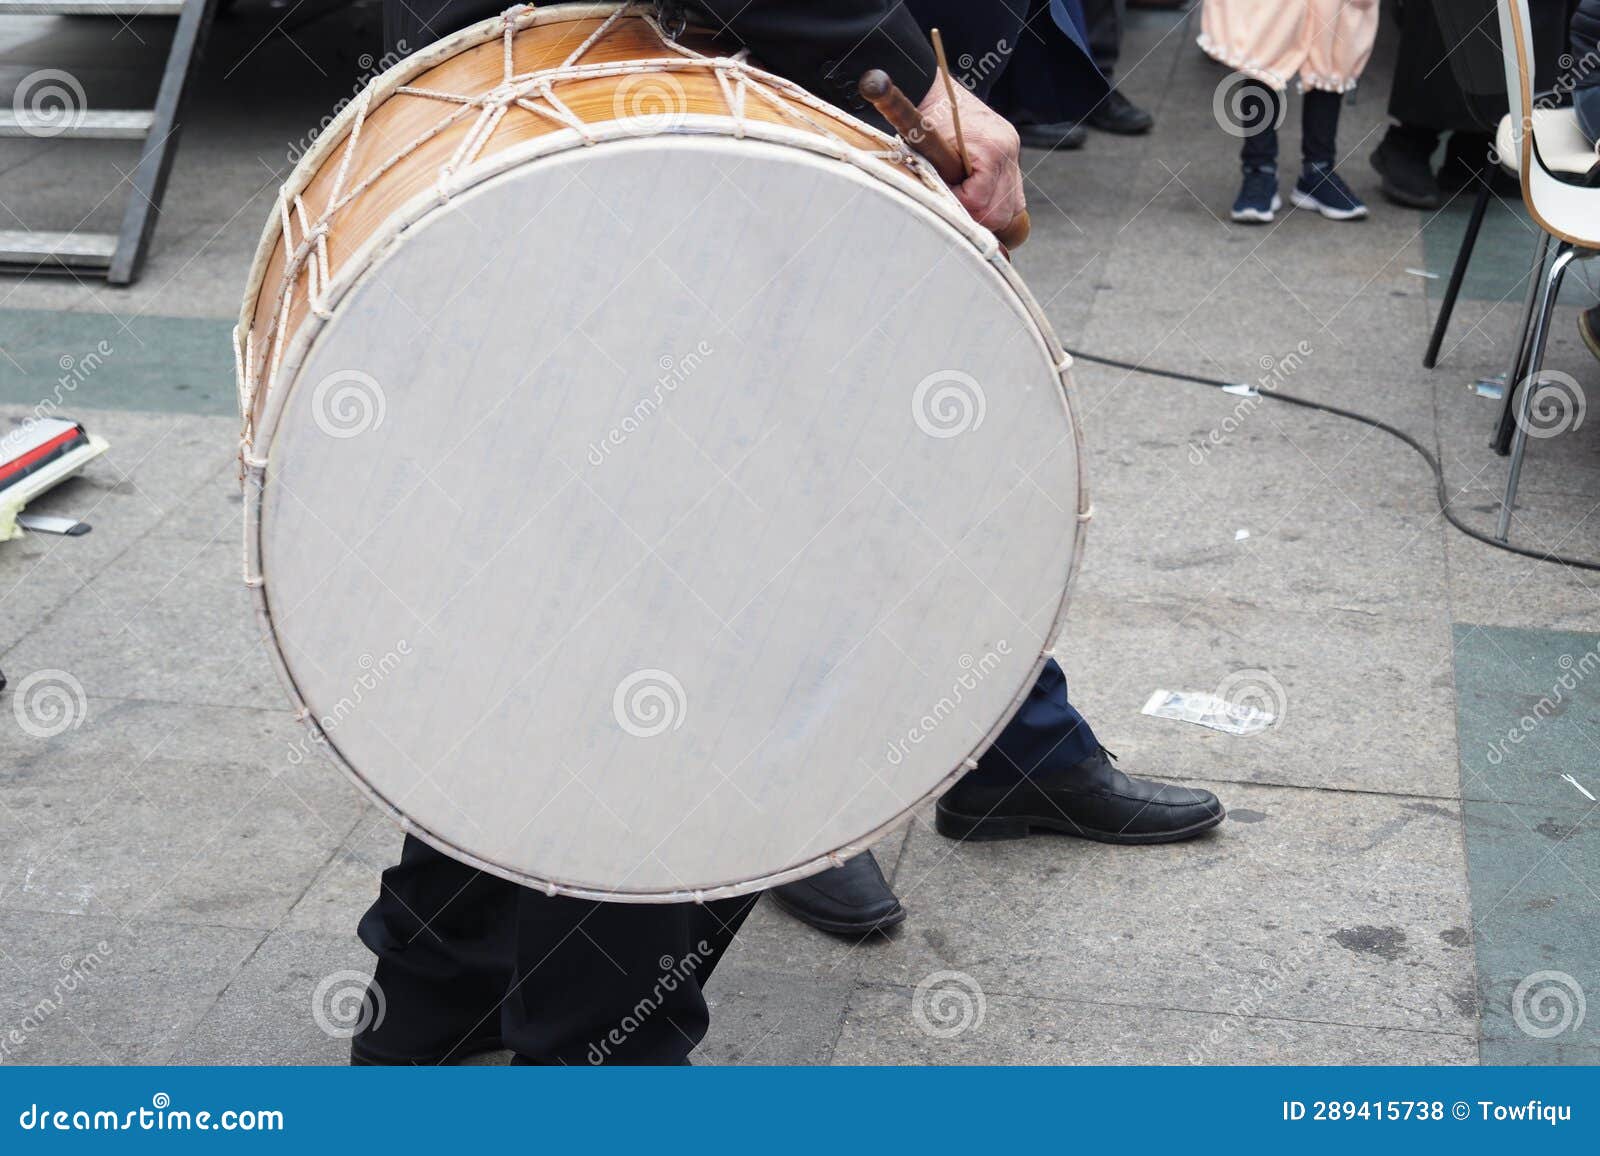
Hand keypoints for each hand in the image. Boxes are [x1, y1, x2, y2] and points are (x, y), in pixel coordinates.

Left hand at [916, 80, 1024, 231]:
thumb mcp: (930, 154)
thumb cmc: (928, 120)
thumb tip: (950, 215)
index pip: (979, 202)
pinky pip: (1014, 192)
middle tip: (954, 208)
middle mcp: (1009, 150)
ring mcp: (1013, 151)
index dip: (958, 208)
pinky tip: (979, 198)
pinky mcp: (1011, 153)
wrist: (936, 91)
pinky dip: (996, 200)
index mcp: (991, 149)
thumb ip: (944, 186)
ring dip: (988, 212)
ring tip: (966, 204)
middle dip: (976, 217)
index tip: (942, 199)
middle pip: (1001, 212)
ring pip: (1012, 206)